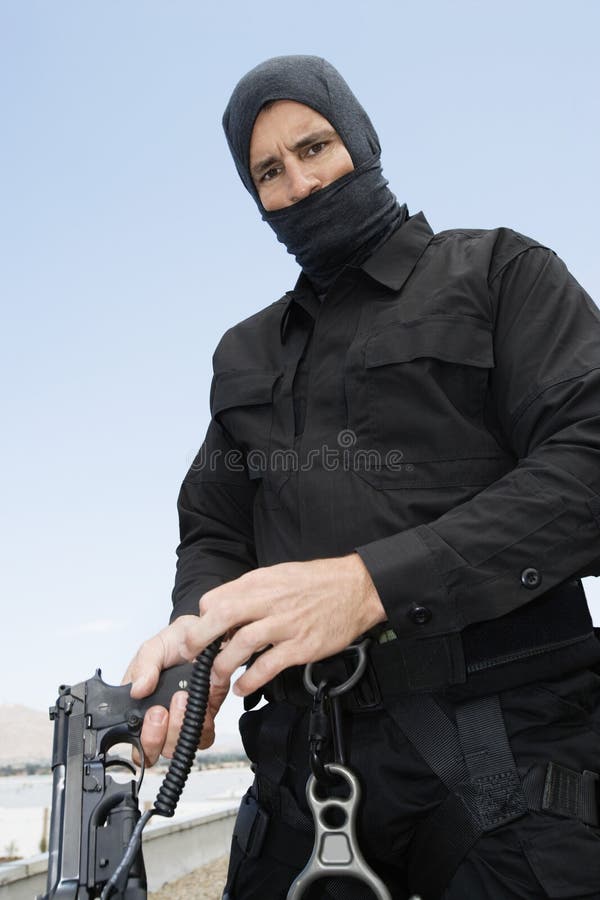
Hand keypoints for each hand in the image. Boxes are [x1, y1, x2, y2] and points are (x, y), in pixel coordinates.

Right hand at [122, 616, 229, 764]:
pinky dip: (203, 725)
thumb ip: (144, 666)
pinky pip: (204, 736)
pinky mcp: (205, 717)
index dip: (140, 738)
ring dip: (179, 727)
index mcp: (141, 705)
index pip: (132, 739)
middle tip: (160, 710)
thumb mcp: (154, 648)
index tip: (149, 715)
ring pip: (178, 746)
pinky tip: (200, 702)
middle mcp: (161, 717)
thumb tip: (137, 690)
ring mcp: (182, 720)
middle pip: (154, 750)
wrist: (207, 634)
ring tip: (182, 697)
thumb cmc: (177, 641)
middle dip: (156, 735)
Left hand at [194, 553, 385, 696]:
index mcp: (261, 582)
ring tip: (215, 677)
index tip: (200, 632)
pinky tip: (242, 688)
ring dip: (222, 664)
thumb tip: (225, 609)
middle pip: (223, 616)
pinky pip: (269, 666)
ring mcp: (286, 625)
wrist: (356, 588)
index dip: (204, 617)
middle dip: (199, 638)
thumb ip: (252, 591)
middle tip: (190, 655)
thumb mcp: (279, 575)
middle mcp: (270, 601)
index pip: (218, 598)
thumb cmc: (317, 582)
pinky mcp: (302, 646)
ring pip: (242, 644)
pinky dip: (251, 681)